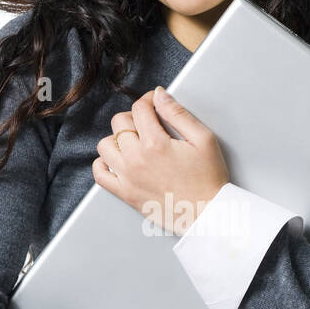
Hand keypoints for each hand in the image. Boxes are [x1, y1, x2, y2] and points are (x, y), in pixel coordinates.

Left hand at [92, 87, 229, 233]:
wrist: (207, 214)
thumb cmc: (209, 178)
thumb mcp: (203, 139)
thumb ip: (178, 114)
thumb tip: (159, 94)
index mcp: (156, 143)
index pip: (140, 108)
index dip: (148, 100)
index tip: (154, 103)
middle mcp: (136, 159)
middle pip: (119, 123)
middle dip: (133, 117)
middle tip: (148, 124)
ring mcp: (127, 177)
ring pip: (105, 145)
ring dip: (118, 139)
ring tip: (135, 144)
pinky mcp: (125, 194)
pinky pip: (100, 174)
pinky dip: (104, 163)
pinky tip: (119, 161)